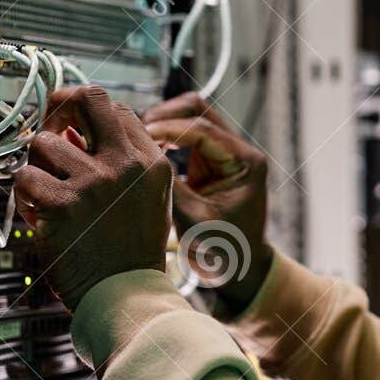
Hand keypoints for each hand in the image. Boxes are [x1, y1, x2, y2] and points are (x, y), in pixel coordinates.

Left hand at [12, 86, 172, 310]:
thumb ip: (122, 162)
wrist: (126, 295)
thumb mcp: (148, 199)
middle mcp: (125, 164)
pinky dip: (23, 196)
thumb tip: (75, 133)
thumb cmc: (131, 254)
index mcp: (150, 162)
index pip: (116, 108)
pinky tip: (38, 214)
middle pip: (85, 99)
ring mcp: (94, 182)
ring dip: (37, 166)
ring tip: (47, 192)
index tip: (74, 130)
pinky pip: (24, 177)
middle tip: (52, 131)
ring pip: (42, 142)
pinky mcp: (63, 204)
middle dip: (59, 107)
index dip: (88, 115)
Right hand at [141, 92, 271, 309]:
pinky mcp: (206, 162)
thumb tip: (137, 159)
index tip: (139, 137)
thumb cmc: (226, 250)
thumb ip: (168, 186)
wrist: (239, 268)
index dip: (167, 128)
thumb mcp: (193, 220)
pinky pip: (182, 137)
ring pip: (188, 118)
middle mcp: (236, 151)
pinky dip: (162, 139)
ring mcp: (221, 154)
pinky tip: (142, 152)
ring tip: (135, 141)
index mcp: (244, 162)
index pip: (202, 128)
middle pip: (197, 110)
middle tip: (135, 133)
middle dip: (164, 116)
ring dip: (161, 125)